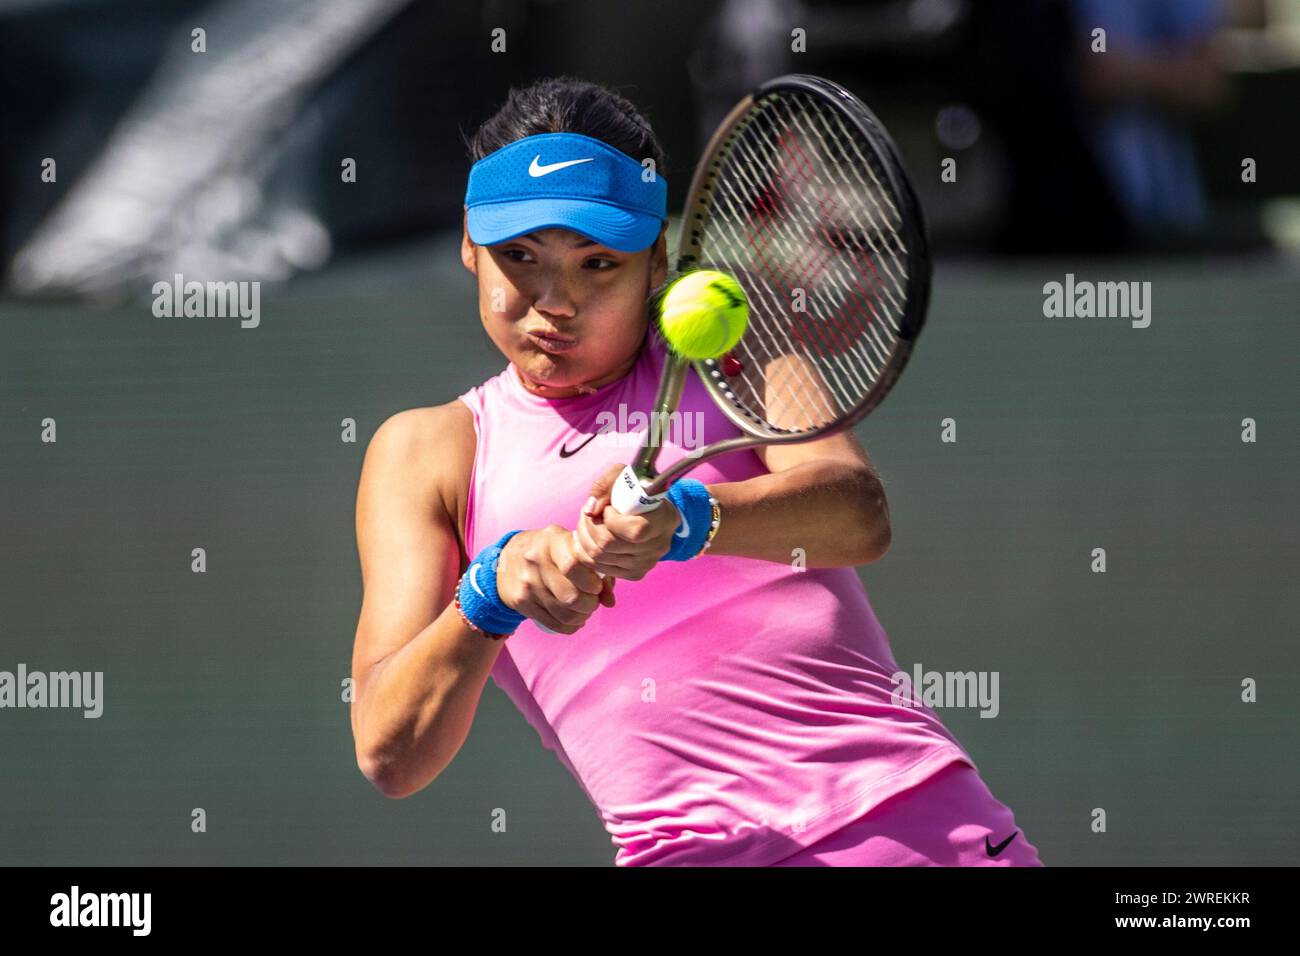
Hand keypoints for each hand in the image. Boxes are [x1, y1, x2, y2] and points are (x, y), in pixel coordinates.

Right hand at [496, 526, 616, 634]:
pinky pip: (552, 623)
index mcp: (551, 539)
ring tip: (584, 610)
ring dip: (581, 617)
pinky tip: (574, 620)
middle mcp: (535, 559)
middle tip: (593, 601)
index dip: (591, 583)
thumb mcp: (571, 548)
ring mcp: (526, 582)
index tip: (597, 587)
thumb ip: (596, 569)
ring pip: (563, 613)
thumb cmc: (550, 552)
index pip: (573, 566)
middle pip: (570, 596)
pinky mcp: (521, 601)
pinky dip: (570, 626)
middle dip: (590, 604)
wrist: (507, 560)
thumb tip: (610, 601)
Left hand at [573, 463, 680, 580]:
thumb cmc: (636, 490)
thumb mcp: (623, 476)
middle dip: (589, 527)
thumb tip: (590, 510)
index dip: (611, 519)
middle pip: (609, 545)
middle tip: (587, 515)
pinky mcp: (635, 573)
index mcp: (663, 520)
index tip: (608, 508)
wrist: (652, 512)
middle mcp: (657, 546)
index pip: (633, 531)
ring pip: (600, 558)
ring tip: (586, 524)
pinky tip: (589, 539)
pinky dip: (587, 553)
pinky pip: (600, 568)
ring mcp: (647, 563)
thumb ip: (605, 485)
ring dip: (584, 539)